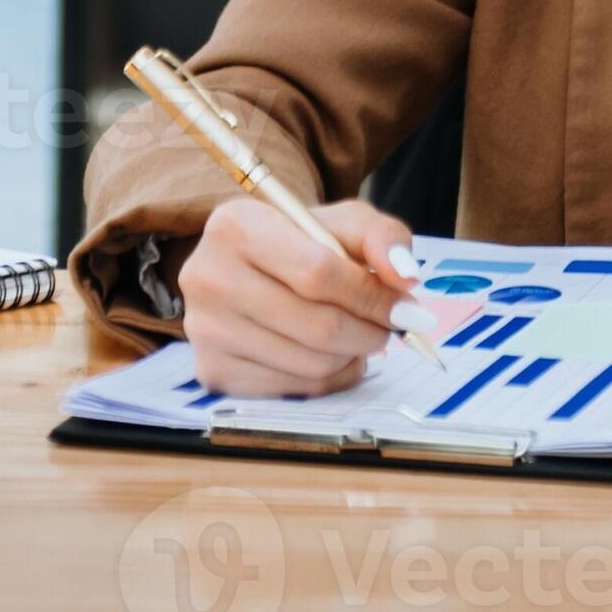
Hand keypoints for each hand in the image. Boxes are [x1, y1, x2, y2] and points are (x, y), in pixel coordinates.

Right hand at [178, 197, 424, 396]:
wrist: (252, 266)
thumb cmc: (303, 241)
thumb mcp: (345, 222)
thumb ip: (383, 238)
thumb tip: (405, 277)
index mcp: (236, 226)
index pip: (319, 273)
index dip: (372, 296)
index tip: (407, 307)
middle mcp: (207, 278)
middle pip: (317, 326)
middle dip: (371, 332)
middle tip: (392, 327)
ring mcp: (205, 330)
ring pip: (310, 364)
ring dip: (353, 355)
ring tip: (362, 335)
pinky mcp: (211, 371)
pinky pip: (294, 389)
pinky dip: (330, 378)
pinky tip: (333, 354)